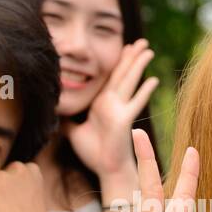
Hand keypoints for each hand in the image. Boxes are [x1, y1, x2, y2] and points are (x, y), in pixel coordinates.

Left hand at [62, 39, 158, 188]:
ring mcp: (120, 110)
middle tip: (140, 41)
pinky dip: (144, 91)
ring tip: (148, 50)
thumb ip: (69, 120)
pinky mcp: (125, 119)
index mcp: (102, 104)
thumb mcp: (74, 131)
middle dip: (130, 57)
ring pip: (129, 81)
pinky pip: (136, 102)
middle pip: (122, 74)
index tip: (125, 48)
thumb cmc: (94, 153)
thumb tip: (57, 112)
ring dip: (138, 65)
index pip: (110, 78)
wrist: (106, 169)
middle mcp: (112, 104)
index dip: (118, 62)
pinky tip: (153, 79)